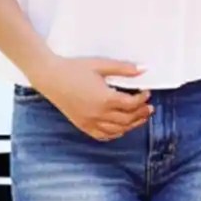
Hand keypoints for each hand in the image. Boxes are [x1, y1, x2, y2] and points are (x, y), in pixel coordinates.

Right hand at [31, 56, 152, 140]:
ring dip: (132, 125)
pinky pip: (103, 135)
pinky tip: (121, 128)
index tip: (147, 93)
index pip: (131, 104)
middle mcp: (98, 114)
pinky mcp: (83, 125)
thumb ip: (124, 69)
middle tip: (149, 108)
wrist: (51, 77)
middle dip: (141, 114)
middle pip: (127, 119)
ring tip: (140, 118)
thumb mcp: (101, 65)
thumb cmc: (74, 69)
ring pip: (117, 130)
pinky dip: (115, 133)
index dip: (142, 99)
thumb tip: (143, 70)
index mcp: (105, 99)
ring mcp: (90, 122)